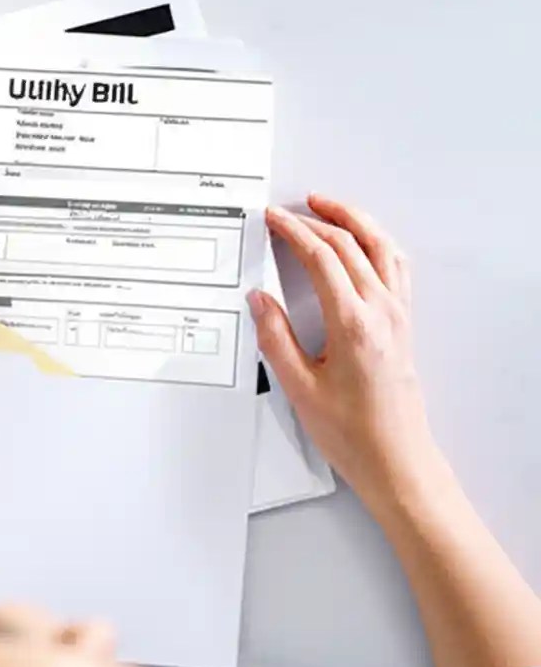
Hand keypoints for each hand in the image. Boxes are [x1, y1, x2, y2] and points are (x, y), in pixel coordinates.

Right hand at [251, 195, 438, 508]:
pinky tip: (364, 242)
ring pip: (381, 247)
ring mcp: (399, 315)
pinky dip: (376, 243)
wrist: (396, 459)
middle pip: (351, 244)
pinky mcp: (404, 323)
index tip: (274, 219)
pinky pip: (396, 266)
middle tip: (290, 211)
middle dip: (318, 219)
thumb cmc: (353, 432)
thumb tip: (261, 301)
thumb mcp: (298, 388)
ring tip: (330, 208)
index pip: (322, 258)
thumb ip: (276, 338)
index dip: (293, 232)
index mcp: (353, 323)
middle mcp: (382, 312)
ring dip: (354, 221)